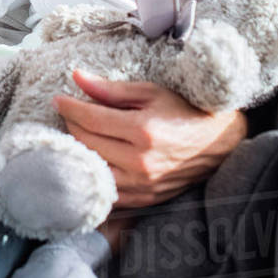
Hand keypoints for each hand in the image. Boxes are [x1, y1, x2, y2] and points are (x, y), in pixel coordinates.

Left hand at [52, 70, 247, 209]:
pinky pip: (106, 191)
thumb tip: (76, 77)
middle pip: (87, 144)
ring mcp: (142, 185)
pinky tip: (89, 159)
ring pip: (92, 169)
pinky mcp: (144, 199)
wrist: (219, 144)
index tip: (58, 98)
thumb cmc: (184, 111)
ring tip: (75, 134)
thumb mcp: (150, 92)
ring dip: (78, 151)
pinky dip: (93, 174)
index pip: (91, 119)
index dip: (69, 107)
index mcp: (143, 131)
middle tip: (67, 113)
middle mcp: (140, 162)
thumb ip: (111, 89)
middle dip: (71, 125)